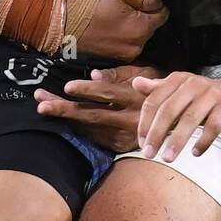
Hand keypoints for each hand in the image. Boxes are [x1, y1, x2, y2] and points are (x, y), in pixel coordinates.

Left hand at [34, 64, 163, 152]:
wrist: (178, 119)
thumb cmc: (158, 89)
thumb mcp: (146, 73)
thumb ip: (120, 75)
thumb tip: (96, 76)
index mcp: (137, 98)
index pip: (109, 94)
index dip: (88, 90)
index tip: (68, 86)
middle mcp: (130, 119)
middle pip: (93, 115)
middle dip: (66, 109)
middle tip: (42, 103)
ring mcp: (124, 136)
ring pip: (89, 128)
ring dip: (65, 118)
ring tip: (44, 107)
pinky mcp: (120, 146)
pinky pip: (94, 137)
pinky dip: (76, 128)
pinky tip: (61, 118)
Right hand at [70, 0, 167, 61]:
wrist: (58, 24)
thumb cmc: (87, 5)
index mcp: (141, 29)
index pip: (162, 13)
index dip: (152, 2)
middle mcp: (137, 46)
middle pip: (151, 26)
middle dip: (142, 15)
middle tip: (123, 4)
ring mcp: (125, 55)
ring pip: (138, 35)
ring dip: (132, 25)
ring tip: (114, 15)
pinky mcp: (113, 58)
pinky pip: (126, 43)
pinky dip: (122, 35)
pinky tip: (108, 26)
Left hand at [133, 71, 220, 160]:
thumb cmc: (203, 98)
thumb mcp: (179, 92)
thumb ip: (157, 90)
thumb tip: (135, 83)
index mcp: (178, 79)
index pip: (155, 101)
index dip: (146, 123)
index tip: (142, 143)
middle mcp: (194, 83)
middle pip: (170, 110)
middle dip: (157, 134)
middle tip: (149, 154)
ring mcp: (213, 94)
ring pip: (190, 118)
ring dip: (177, 141)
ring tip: (168, 158)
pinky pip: (214, 126)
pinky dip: (203, 141)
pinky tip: (195, 153)